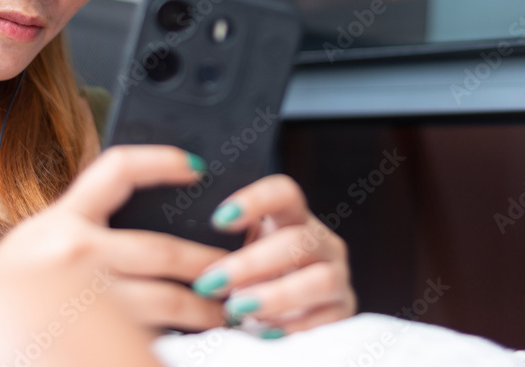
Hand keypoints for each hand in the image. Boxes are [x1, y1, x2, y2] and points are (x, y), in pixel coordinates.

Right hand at [32, 145, 230, 333]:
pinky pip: (144, 339)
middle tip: (233, 269)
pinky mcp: (85, 335)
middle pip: (163, 249)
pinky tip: (186, 342)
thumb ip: (84, 227)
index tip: (196, 166)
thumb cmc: (4, 289)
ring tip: (222, 312)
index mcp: (61, 219)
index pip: (118, 169)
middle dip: (207, 262)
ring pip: (165, 299)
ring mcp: (80, 295)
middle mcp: (72, 250)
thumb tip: (155, 230)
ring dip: (203, 308)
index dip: (161, 160)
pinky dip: (169, 341)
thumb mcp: (36, 241)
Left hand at [189, 174, 356, 335]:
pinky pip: (327, 319)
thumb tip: (179, 247)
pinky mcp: (344, 310)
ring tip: (237, 310)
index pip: (284, 192)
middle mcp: (321, 242)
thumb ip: (217, 245)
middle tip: (210, 282)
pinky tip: (260, 332)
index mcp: (293, 217)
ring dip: (275, 296)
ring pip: (320, 280)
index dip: (256, 200)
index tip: (218, 219)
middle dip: (251, 264)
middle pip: (298, 241)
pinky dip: (292, 327)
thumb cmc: (248, 278)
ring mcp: (337, 275)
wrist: (278, 315)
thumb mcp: (235, 253)